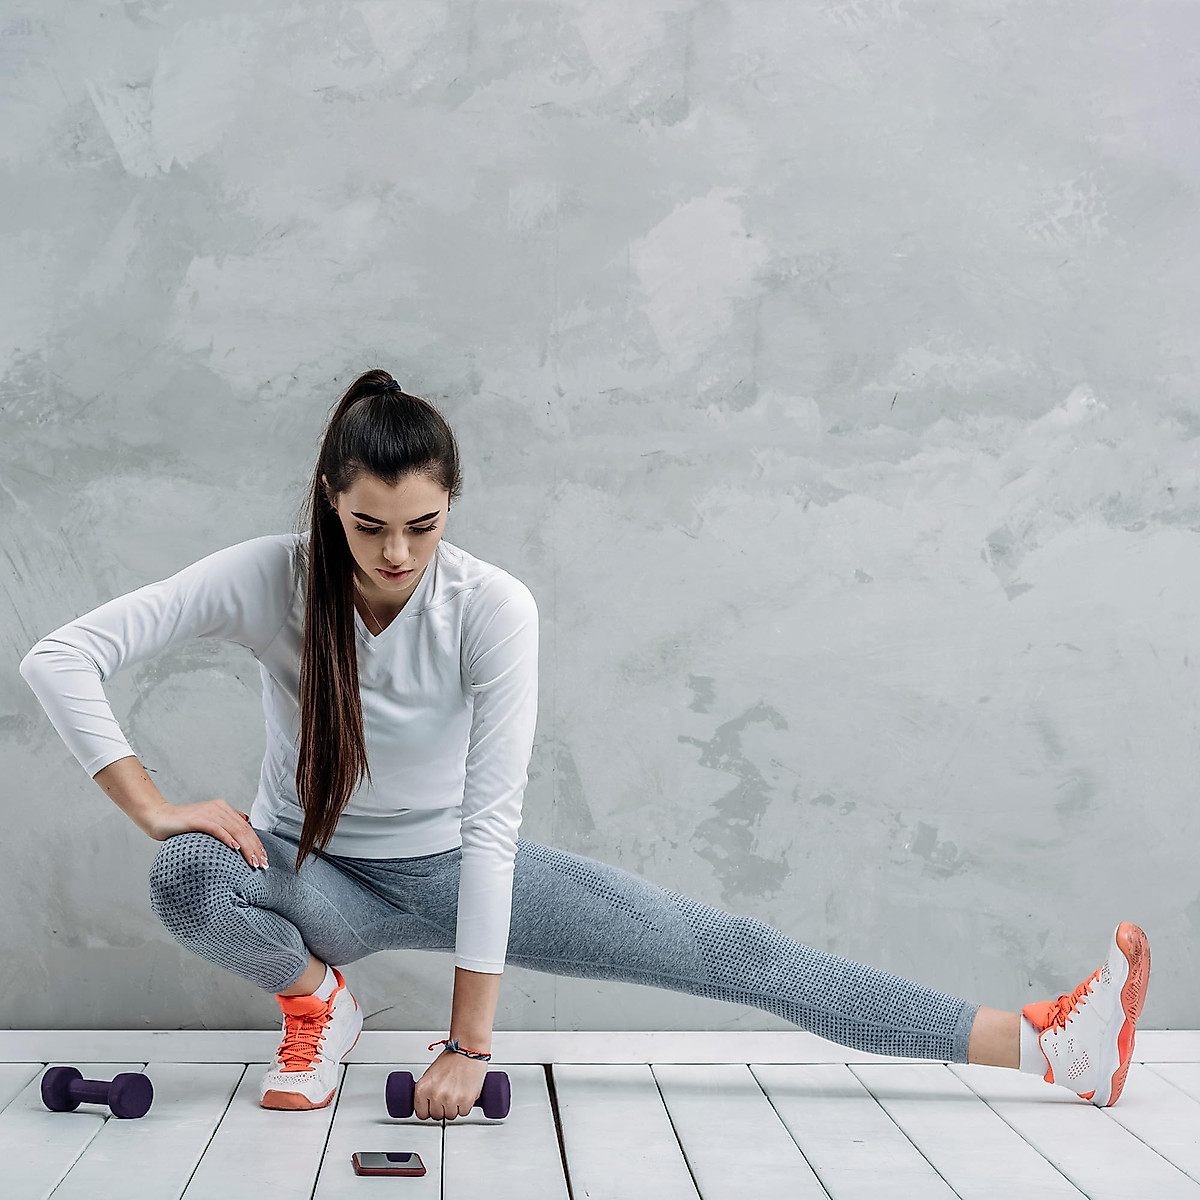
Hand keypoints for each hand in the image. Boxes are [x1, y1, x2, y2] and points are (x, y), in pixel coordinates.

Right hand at [142, 798, 268, 869]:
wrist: (159, 817)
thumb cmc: (182, 824)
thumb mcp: (208, 821)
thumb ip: (225, 823)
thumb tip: (245, 824)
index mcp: (223, 808)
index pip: (246, 827)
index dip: (257, 843)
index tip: (263, 858)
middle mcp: (219, 808)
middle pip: (244, 829)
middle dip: (255, 848)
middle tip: (262, 864)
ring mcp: (208, 813)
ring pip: (234, 830)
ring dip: (246, 847)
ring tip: (253, 861)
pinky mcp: (197, 820)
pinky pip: (216, 829)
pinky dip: (227, 838)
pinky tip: (235, 848)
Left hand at [412, 1049, 489, 1120]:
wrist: (468, 1048)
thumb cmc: (452, 1057)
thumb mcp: (430, 1074)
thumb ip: (427, 1091)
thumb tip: (426, 1105)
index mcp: (422, 1088)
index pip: (421, 1114)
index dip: (429, 1109)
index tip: (432, 1106)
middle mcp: (435, 1094)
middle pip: (437, 1116)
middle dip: (442, 1107)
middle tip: (448, 1094)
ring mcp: (450, 1099)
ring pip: (451, 1115)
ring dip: (455, 1107)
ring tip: (457, 1091)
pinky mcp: (466, 1100)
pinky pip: (464, 1112)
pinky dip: (466, 1105)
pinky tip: (465, 1092)